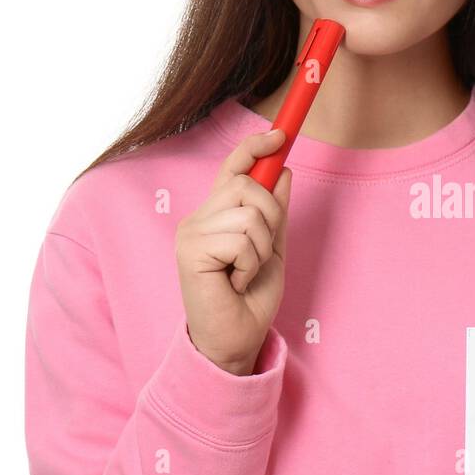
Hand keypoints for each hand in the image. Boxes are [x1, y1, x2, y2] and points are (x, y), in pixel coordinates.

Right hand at [175, 126, 291, 375]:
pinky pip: (241, 239)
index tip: (280, 136)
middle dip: (271, 217)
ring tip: (246, 273)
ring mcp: (191, 233)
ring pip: (249, 212)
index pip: (232, 167)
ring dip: (262, 248)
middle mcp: (198, 218)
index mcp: (216, 215)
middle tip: (262, 254)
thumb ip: (276, 213)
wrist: (236, 339)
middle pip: (247, 184)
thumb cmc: (250, 299)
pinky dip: (251, 264)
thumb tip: (284, 170)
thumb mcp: (273, 249)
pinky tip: (235, 282)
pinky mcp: (190, 250)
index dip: (254, 147)